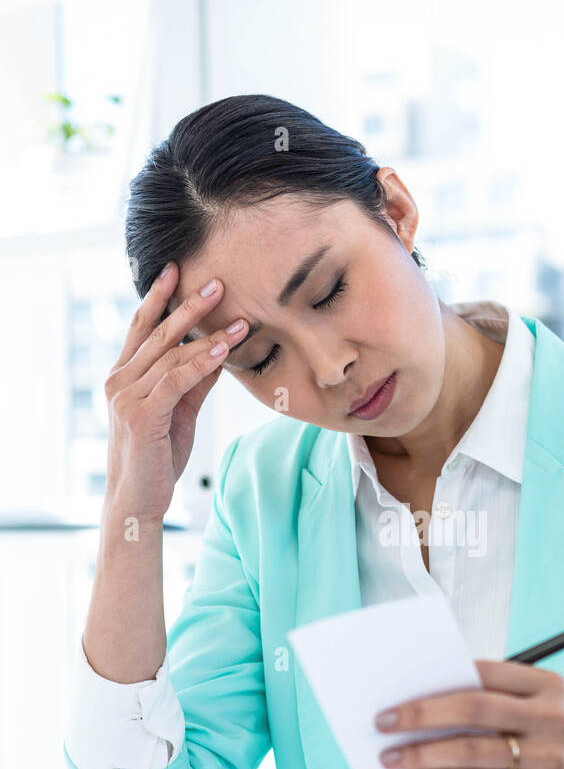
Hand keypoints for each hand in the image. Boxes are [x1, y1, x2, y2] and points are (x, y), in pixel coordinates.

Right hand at [103, 263, 249, 523]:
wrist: (139, 499)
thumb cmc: (158, 456)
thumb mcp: (180, 411)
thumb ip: (194, 381)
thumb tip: (219, 352)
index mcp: (124, 374)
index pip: (141, 327)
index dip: (158, 297)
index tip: (177, 269)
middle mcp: (119, 379)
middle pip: (158, 333)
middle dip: (190, 306)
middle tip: (219, 283)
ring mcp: (126, 396)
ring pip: (171, 355)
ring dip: (208, 336)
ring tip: (240, 321)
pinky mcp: (140, 414)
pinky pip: (175, 380)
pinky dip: (201, 363)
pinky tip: (223, 352)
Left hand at [374, 660, 563, 768]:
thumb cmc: (553, 747)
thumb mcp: (539, 714)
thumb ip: (495, 703)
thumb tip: (421, 702)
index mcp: (547, 686)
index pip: (482, 672)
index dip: (435, 681)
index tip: (395, 692)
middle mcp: (551, 717)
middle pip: (472, 708)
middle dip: (420, 714)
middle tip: (382, 722)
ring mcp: (548, 757)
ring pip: (470, 749)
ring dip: (422, 753)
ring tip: (391, 758)